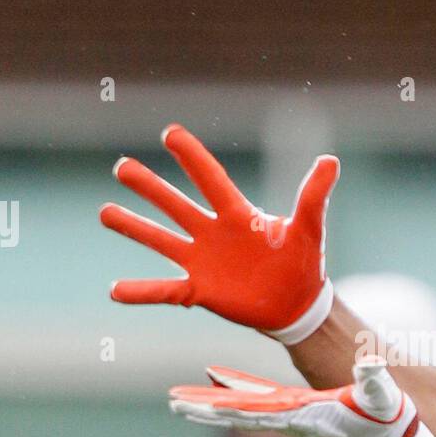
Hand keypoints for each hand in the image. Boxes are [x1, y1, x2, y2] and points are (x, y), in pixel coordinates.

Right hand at [100, 124, 339, 343]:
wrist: (297, 303)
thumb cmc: (302, 262)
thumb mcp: (309, 228)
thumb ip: (314, 197)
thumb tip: (330, 161)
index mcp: (237, 214)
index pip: (211, 179)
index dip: (192, 157)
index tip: (170, 133)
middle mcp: (212, 232)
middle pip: (176, 205)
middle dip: (149, 187)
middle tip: (121, 166)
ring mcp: (202, 261)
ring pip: (161, 240)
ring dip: (134, 228)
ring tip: (105, 212)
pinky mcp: (200, 291)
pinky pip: (165, 290)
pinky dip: (141, 292)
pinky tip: (114, 291)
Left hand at [168, 359, 435, 436]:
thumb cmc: (390, 421)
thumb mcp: (384, 397)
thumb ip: (375, 378)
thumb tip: (370, 361)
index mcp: (302, 414)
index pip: (254, 410)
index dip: (223, 404)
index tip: (196, 403)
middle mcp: (291, 419)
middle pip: (238, 414)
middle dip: (204, 408)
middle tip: (171, 403)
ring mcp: (293, 418)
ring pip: (244, 410)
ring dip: (213, 404)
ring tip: (183, 399)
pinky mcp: (299, 413)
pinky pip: (259, 403)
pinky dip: (238, 393)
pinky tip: (223, 385)